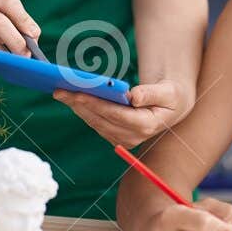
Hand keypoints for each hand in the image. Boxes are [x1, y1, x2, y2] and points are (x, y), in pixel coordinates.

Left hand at [54, 79, 191, 145]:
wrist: (171, 108)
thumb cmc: (170, 95)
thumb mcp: (168, 92)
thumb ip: (151, 93)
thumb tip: (134, 96)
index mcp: (146, 125)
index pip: (115, 115)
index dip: (96, 104)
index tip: (79, 93)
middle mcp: (132, 137)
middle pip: (100, 120)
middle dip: (79, 104)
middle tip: (60, 90)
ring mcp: (122, 140)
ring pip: (94, 122)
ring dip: (76, 108)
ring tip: (61, 92)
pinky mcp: (115, 137)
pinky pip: (95, 123)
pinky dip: (82, 110)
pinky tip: (71, 98)